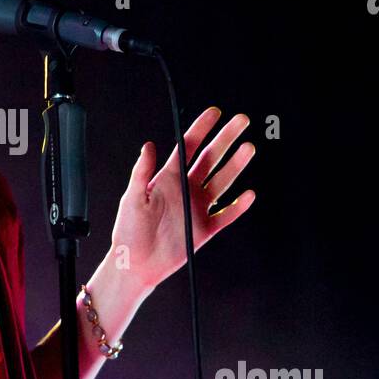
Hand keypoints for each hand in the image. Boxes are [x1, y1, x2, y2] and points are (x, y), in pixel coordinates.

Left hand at [109, 107, 256, 292]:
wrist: (136, 264)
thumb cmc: (129, 232)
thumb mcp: (132, 198)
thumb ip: (141, 172)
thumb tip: (148, 146)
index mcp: (168, 179)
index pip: (189, 147)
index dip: (201, 129)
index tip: (214, 113)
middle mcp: (186, 189)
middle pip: (211, 159)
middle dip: (226, 139)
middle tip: (241, 122)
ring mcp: (198, 208)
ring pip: (222, 182)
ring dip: (235, 166)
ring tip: (248, 149)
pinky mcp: (205, 229)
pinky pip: (226, 215)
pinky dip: (238, 206)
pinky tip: (248, 195)